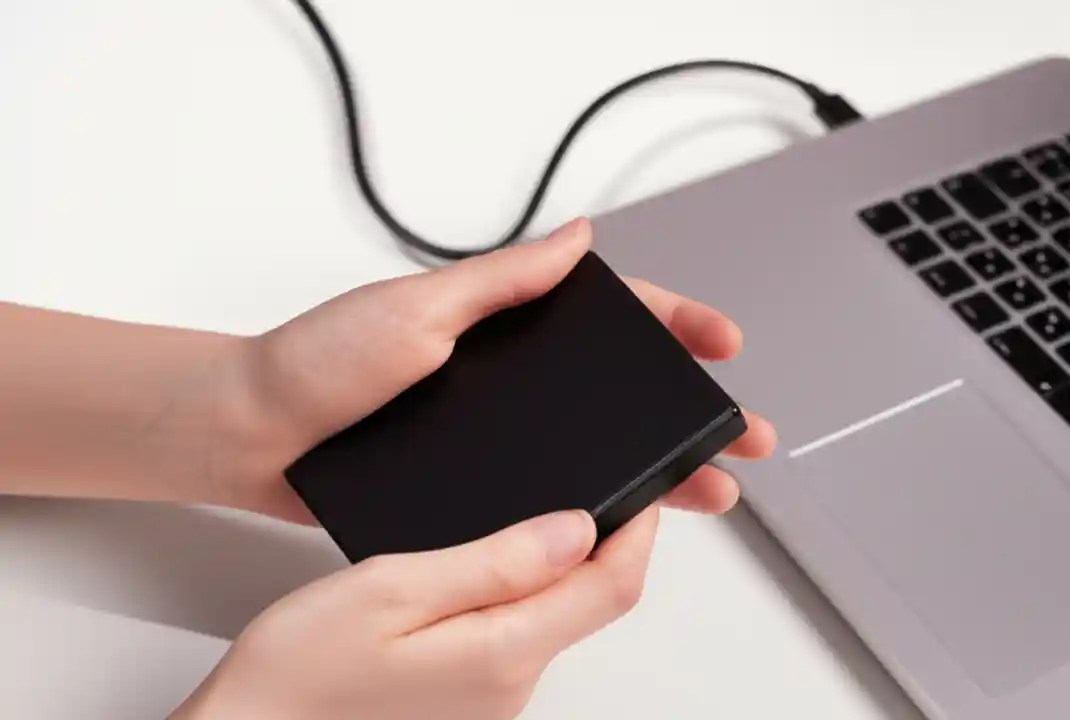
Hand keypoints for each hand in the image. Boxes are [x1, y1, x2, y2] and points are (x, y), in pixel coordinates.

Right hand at [173, 507, 657, 719]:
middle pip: (589, 602)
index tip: (648, 483)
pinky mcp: (464, 703)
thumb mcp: (393, 589)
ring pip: (550, 618)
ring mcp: (490, 703)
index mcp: (503, 653)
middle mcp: (510, 688)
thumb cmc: (296, 675)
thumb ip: (493, 560)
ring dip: (557, 567)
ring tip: (531, 510)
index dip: (641, 529)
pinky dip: (516, 594)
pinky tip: (479, 564)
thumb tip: (576, 528)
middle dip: (603, 542)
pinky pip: (514, 638)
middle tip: (595, 481)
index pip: (612, 585)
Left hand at [216, 219, 775, 523]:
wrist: (252, 439)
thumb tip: (576, 237)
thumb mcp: (416, 310)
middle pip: (619, 390)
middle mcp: (508, 377)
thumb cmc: (315, 365)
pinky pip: (547, 489)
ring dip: (655, 466)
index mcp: (502, 322)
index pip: (609, 316)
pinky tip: (625, 520)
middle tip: (738, 434)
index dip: (673, 324)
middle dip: (687, 411)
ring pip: (595, 446)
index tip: (719, 341)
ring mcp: (495, 431)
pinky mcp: (473, 481)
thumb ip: (502, 280)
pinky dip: (594, 502)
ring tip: (702, 491)